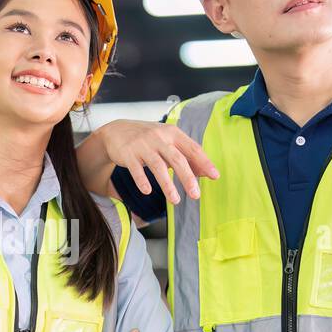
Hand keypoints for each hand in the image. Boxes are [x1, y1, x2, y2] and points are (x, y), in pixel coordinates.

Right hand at [98, 118, 218, 204]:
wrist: (117, 131)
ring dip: (167, 185)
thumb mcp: (168, 142)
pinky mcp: (128, 153)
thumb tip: (205, 172)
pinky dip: (142, 181)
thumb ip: (185, 155)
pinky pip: (136, 169)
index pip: (192, 148)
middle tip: (195, 195)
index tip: (214, 176)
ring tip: (175, 200)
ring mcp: (143, 145)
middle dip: (187, 178)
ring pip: (158, 166)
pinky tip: (147, 191)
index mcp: (172, 133)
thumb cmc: (148, 139)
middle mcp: (159, 138)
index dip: (204, 162)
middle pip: (177, 159)